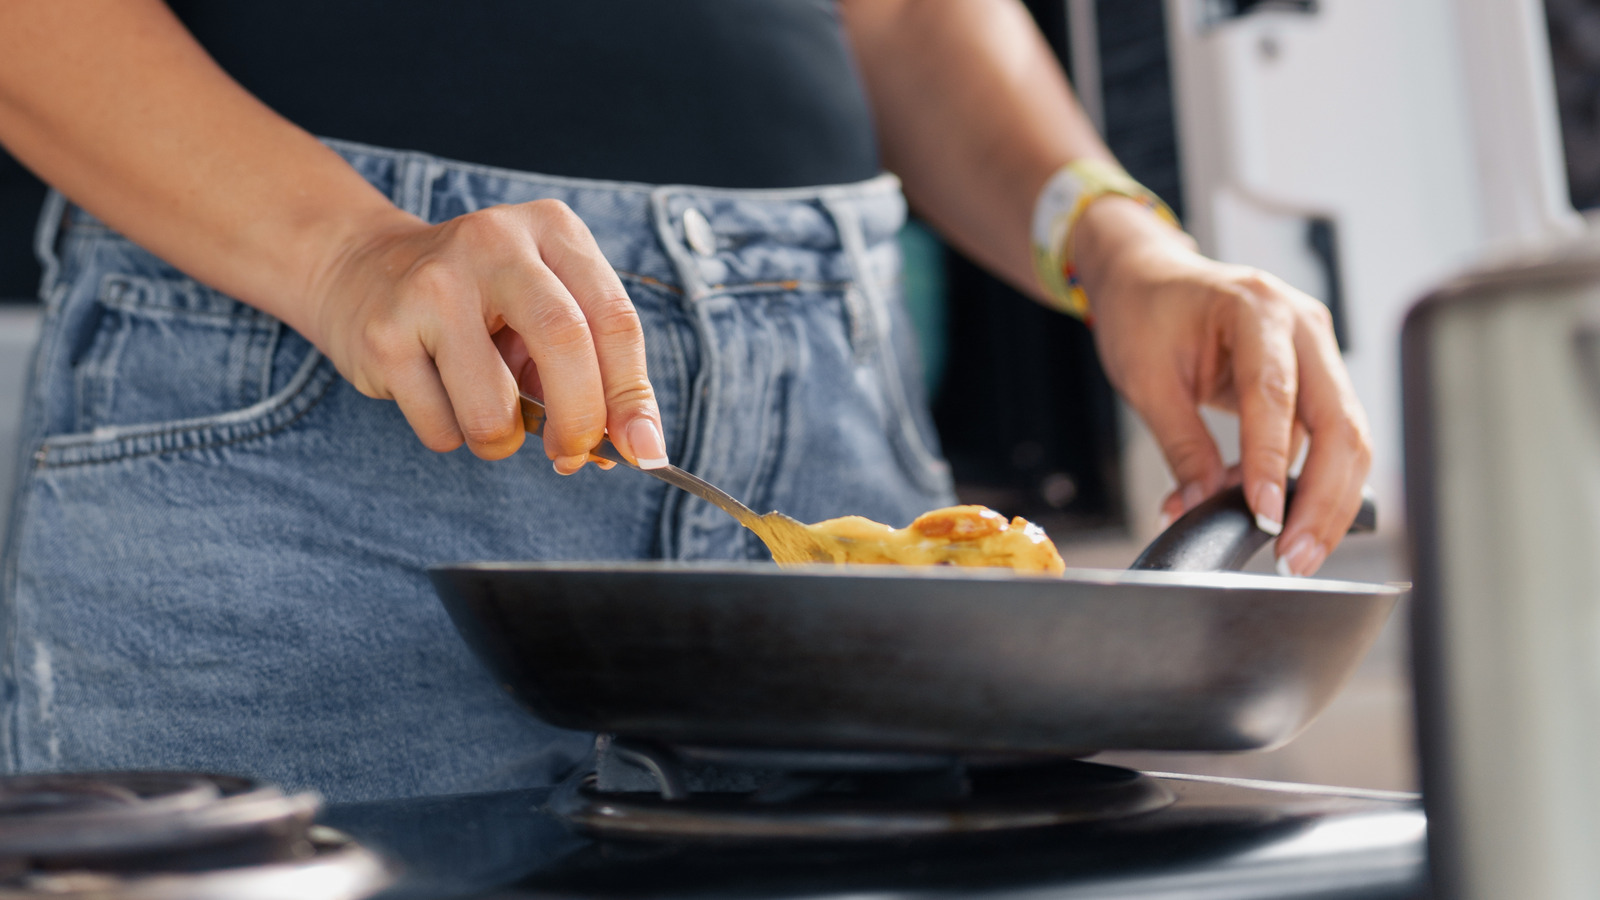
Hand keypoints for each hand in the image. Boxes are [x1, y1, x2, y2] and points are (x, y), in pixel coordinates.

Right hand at [304, 201, 666, 473]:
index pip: (615, 319)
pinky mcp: (384, 333)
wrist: (362, 270)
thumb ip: (591, 370)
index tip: (645, 449)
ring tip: (490, 418)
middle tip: (574, 456)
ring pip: (494, 406)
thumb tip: (635, 446)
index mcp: (552, 230)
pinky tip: (437, 395)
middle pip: (565, 342)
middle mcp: (495, 243)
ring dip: (503, 441)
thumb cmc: (478, 306)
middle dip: (581, 420)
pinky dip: (452, 436)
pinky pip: (441, 425)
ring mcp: (433, 285)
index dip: (634, 396)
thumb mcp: (543, 311)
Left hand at [1073, 197, 1371, 575]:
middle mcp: (1302, 324)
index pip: (1274, 394)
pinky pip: (1326, 436)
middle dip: (1323, 499)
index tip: (1264, 517)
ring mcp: (1317, 348)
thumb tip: (1202, 506)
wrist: (1147, 275)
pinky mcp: (1316, 375)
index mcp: (1256, 308)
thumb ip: (1181, 444)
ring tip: (1296, 552)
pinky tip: (1279, 515)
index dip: (1272, 461)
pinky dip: (1309, 481)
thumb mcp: (1146, 379)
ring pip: (1347, 436)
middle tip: (1295, 556)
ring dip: (1327, 500)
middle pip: (1338, 422)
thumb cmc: (1143, 313)